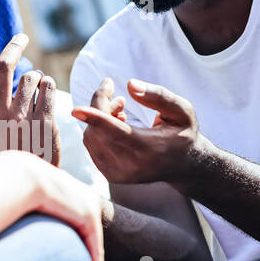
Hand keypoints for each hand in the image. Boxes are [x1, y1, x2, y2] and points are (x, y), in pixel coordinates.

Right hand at [0, 33, 61, 166]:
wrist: (27, 174)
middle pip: (4, 66)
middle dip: (14, 46)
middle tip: (22, 37)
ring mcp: (22, 116)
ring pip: (31, 76)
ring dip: (34, 77)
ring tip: (33, 88)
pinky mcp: (44, 120)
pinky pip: (48, 86)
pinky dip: (47, 84)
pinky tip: (44, 93)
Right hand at [5, 151, 104, 260]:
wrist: (17, 178)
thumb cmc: (7, 190)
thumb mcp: (19, 199)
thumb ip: (21, 212)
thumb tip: (7, 229)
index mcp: (62, 187)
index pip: (72, 217)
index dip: (72, 239)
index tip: (67, 257)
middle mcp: (78, 192)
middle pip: (86, 228)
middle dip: (86, 252)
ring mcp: (85, 201)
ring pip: (92, 238)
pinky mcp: (88, 214)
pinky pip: (94, 243)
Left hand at [70, 78, 201, 183]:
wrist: (183, 165)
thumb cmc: (183, 132)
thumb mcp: (182, 110)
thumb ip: (158, 96)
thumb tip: (130, 84)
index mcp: (150, 150)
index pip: (117, 133)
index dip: (95, 119)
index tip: (76, 109)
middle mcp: (131, 166)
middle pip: (99, 130)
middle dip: (102, 106)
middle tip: (120, 98)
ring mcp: (119, 174)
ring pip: (91, 137)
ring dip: (99, 118)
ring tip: (121, 109)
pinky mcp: (110, 176)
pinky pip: (92, 146)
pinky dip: (98, 130)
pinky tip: (118, 124)